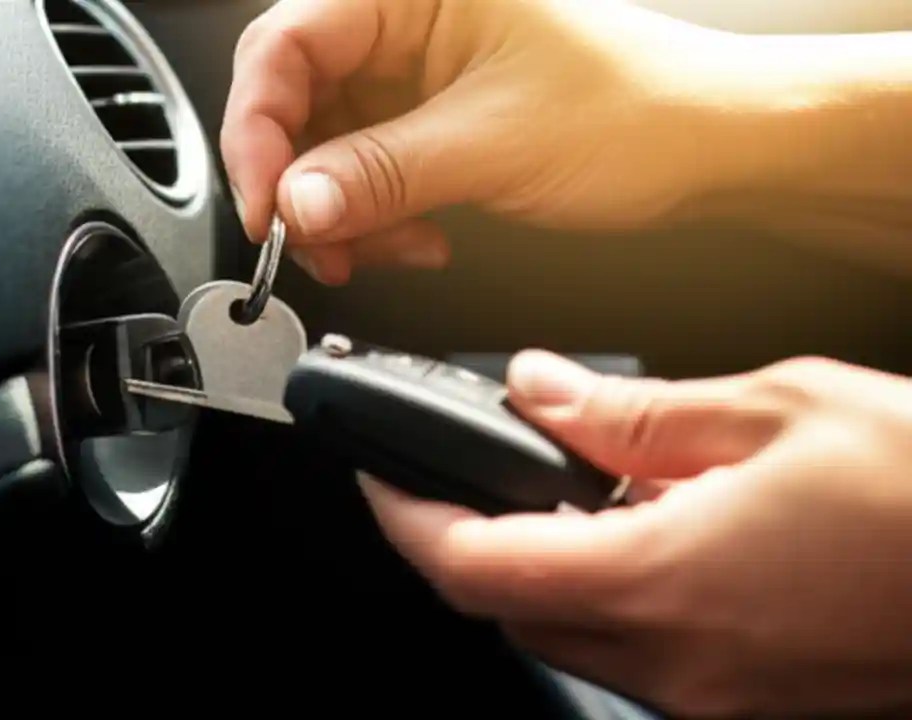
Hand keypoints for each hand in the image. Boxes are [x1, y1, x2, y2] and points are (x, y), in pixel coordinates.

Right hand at [221, 0, 738, 284]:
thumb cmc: (636, 109)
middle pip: (297, 98)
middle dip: (302, 182)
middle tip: (315, 241)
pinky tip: (417, 237)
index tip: (265, 205)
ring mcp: (416, 73)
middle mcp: (407, 21)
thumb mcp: (490, 145)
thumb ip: (378, 173)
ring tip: (388, 247)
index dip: (259, 128)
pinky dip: (375, 217)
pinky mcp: (428, 119)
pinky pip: (365, 171)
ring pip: (325, 146)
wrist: (710, 149)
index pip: (287, 44)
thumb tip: (293, 202)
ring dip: (342, 212)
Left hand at [359, 351, 911, 717]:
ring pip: (563, 633)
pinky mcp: (744, 701)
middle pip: (505, 606)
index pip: (474, 567)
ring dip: (533, 564)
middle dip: (460, 540)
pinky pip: (631, 652)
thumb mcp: (777, 408)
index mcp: (668, 580)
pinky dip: (602, 591)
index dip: (406, 519)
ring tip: (556, 488)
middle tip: (460, 468)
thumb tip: (539, 390)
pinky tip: (640, 533)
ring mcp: (710, 695)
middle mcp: (677, 660)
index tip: (380, 472)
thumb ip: (633, 410)